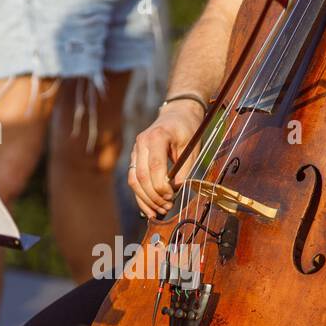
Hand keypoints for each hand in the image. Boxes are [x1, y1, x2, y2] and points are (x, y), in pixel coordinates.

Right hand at [128, 102, 202, 217]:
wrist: (176, 114)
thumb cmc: (186, 129)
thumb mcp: (191, 146)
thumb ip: (185, 168)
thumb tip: (177, 189)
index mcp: (157, 136)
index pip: (154, 166)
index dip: (161, 185)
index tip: (172, 196)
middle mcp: (141, 143)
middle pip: (141, 176)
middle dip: (154, 195)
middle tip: (168, 206)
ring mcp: (135, 150)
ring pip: (134, 180)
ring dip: (146, 199)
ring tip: (160, 210)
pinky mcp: (134, 158)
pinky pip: (133, 180)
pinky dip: (140, 196)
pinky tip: (149, 209)